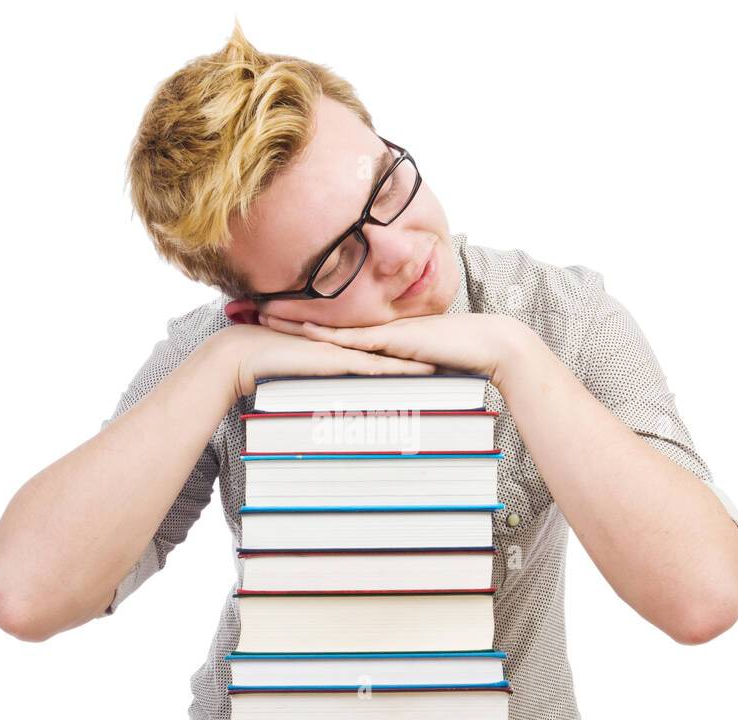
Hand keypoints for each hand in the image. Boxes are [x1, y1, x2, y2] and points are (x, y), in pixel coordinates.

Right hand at [217, 322, 437, 400]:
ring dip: (412, 364)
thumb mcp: (296, 378)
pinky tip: (413, 372)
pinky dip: (393, 369)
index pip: (375, 357)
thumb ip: (313, 384)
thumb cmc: (261, 366)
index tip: (425, 366)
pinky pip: (369, 365)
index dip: (400, 361)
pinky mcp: (333, 359)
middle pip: (387, 355)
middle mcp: (342, 350)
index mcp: (336, 352)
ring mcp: (339, 352)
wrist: (240, 355)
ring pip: (385, 359)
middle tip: (444, 365)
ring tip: (440, 369)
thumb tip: (325, 404)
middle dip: (415, 360)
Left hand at [258, 312, 529, 390]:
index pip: (331, 326)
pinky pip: (355, 337)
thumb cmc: (460, 360)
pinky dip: (329, 334)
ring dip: (296, 319)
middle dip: (284, 314)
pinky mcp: (395, 340)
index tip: (269, 317)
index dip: (299, 320)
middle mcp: (375, 327)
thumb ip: (396, 376)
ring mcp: (384, 331)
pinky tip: (306, 331)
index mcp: (377, 333)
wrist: (489, 345)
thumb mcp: (417, 370)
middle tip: (249, 310)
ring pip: (330, 324)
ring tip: (262, 314)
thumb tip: (377, 393)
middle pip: (321, 319)